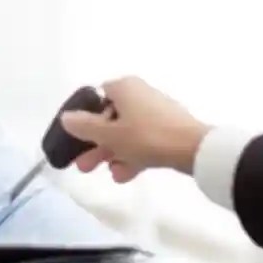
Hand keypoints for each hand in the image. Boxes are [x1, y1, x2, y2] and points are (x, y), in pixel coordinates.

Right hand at [59, 76, 208, 179]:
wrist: (195, 150)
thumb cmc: (147, 136)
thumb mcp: (109, 134)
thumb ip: (83, 127)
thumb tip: (66, 118)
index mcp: (124, 87)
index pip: (96, 98)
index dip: (86, 119)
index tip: (80, 139)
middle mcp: (140, 94)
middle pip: (110, 119)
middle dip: (97, 145)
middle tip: (85, 166)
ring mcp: (157, 112)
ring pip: (127, 133)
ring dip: (114, 154)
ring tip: (108, 174)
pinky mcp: (169, 129)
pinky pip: (144, 140)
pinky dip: (133, 155)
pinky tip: (125, 175)